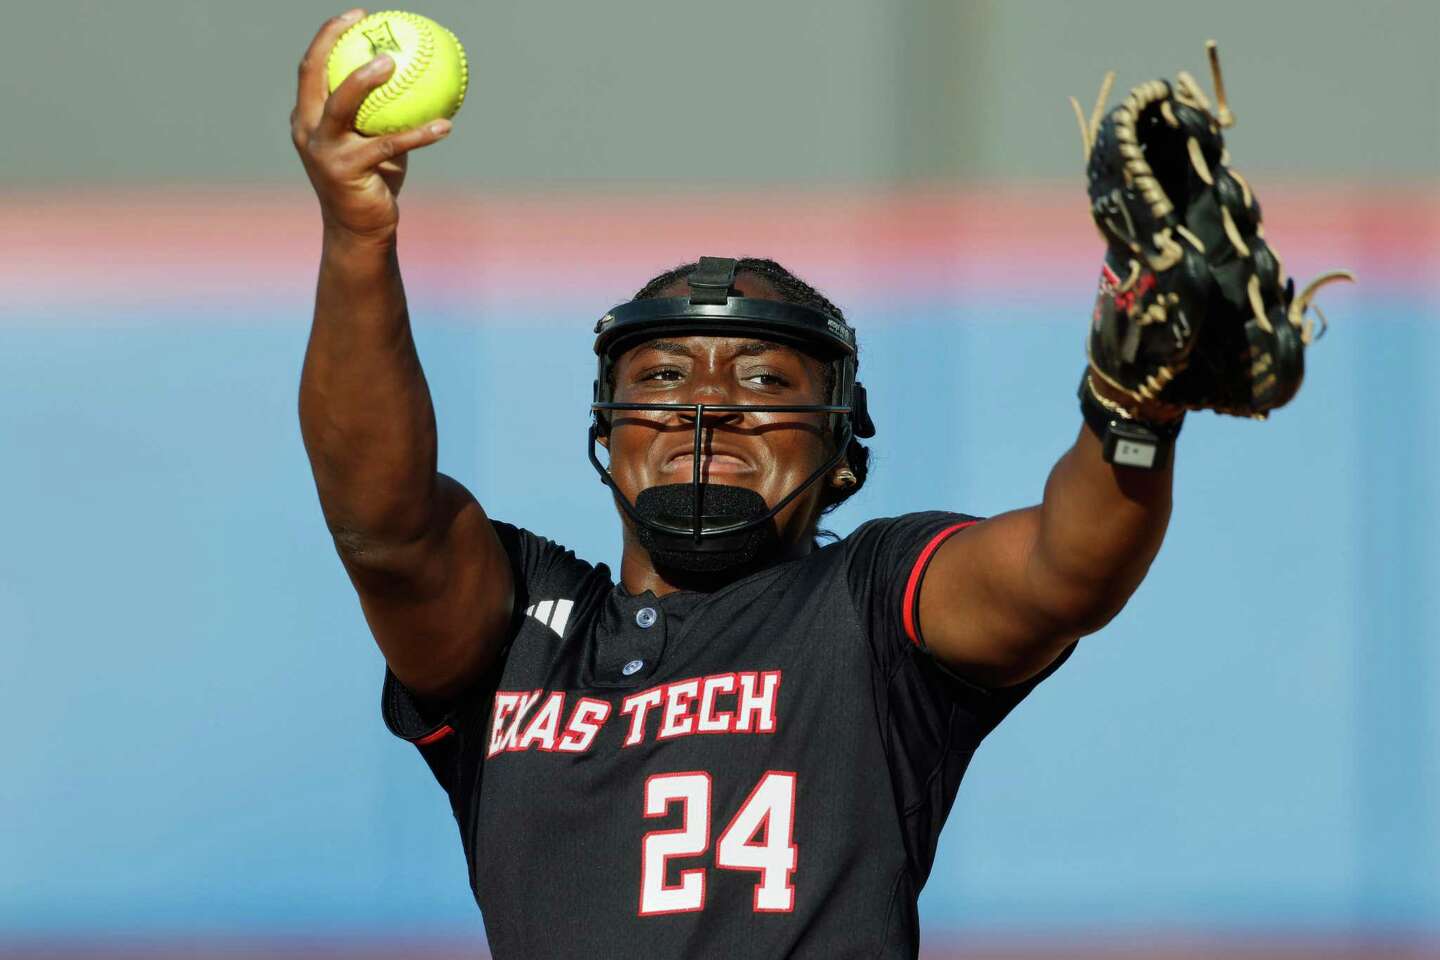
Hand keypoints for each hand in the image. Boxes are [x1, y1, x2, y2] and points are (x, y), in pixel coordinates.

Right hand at [290, 9, 453, 242]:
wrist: (359, 230)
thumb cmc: (372, 181)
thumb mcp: (372, 140)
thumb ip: (383, 111)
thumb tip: (419, 77)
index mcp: (308, 117)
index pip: (312, 67)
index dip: (329, 36)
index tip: (358, 16)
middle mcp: (307, 130)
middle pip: (315, 74)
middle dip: (334, 42)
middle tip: (370, 28)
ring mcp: (323, 151)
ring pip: (342, 105)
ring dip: (366, 80)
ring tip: (395, 63)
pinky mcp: (346, 172)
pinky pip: (388, 145)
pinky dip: (418, 135)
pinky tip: (445, 125)